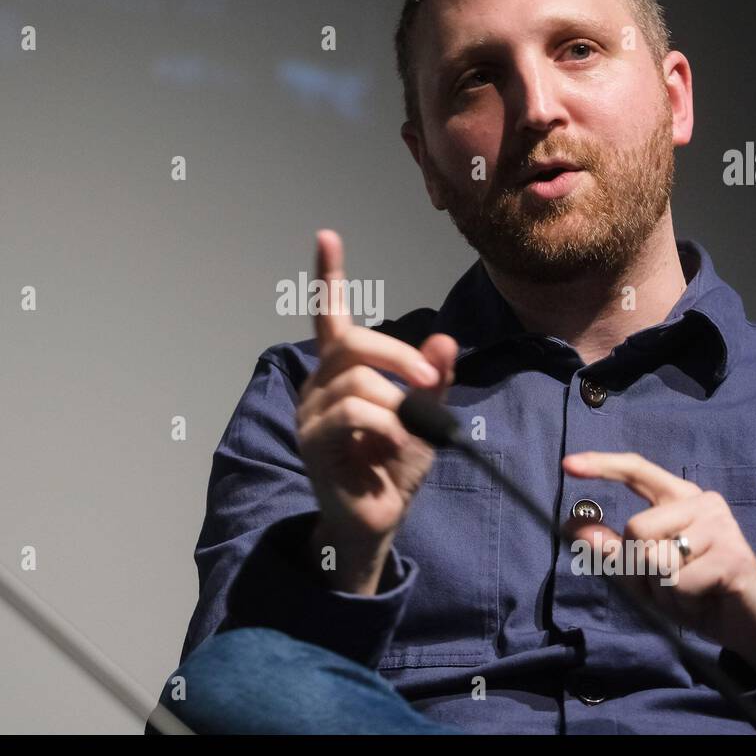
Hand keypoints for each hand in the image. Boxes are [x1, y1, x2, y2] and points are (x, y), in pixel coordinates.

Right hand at [295, 230, 456, 585]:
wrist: (377, 520)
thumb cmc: (395, 467)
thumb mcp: (426, 418)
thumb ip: (434, 381)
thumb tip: (446, 339)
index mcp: (341, 373)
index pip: (329, 318)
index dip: (328, 278)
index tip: (327, 236)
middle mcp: (318, 386)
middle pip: (352, 342)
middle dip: (398, 354)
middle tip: (431, 378)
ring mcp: (310, 413)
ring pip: (356, 381)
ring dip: (396, 402)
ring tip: (409, 432)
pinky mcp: (312, 441)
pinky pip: (351, 413)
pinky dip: (385, 426)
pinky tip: (394, 447)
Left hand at [561, 451, 755, 677]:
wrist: (748, 626)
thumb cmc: (694, 594)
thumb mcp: (643, 574)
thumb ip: (610, 549)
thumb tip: (570, 525)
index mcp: (678, 499)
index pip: (638, 470)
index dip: (603, 466)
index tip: (567, 465)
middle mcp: (701, 503)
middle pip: (636, 529)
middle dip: (640, 571)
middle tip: (670, 587)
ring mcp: (720, 525)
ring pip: (655, 557)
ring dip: (662, 590)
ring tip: (688, 594)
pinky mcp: (732, 555)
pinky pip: (679, 582)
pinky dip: (682, 602)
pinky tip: (704, 600)